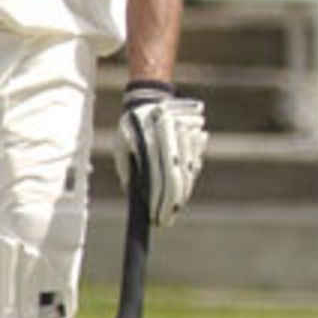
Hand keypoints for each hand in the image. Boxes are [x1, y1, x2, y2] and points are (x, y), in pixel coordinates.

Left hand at [113, 81, 206, 225]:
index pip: (157, 178)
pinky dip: (190, 177)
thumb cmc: (131, 125)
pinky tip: (183, 190)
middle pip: (176, 178)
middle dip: (172, 204)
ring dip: (183, 193)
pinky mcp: (196, 134)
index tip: (156, 218)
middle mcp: (169, 138)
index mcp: (149, 140)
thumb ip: (127, 169)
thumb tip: (134, 194)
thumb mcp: (122, 145)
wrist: (151, 97)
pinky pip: (195, 162)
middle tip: (167, 220)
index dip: (158, 201)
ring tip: (174, 209)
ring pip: (189, 172)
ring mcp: (185, 134)